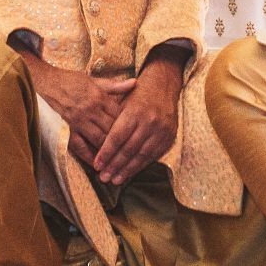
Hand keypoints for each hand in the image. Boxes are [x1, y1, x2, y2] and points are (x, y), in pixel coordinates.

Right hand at [26, 55, 134, 169]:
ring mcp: (78, 122)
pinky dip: (89, 156)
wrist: (44, 82)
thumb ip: (114, 85)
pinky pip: (80, 147)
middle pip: (112, 129)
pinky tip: (97, 165)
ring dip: (109, 151)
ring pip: (99, 140)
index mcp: (99, 97)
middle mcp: (91, 111)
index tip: (137, 132)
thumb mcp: (93, 80)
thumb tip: (135, 82)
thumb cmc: (70, 81)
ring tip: (119, 162)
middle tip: (132, 151)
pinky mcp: (67, 130)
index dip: (129, 125)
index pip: (119, 114)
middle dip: (122, 140)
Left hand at [89, 58, 182, 184]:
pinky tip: (130, 173)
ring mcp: (161, 131)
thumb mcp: (122, 100)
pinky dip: (140, 166)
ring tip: (114, 180)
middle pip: (128, 149)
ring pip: (141, 156)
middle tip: (103, 177)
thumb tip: (96, 143)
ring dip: (127, 170)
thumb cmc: (137, 94)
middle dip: (114, 166)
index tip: (97, 165)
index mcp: (134, 111)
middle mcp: (149, 122)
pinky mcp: (169, 137)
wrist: (164, 86)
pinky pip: (153, 156)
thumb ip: (112, 120)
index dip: (106, 153)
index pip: (117, 137)